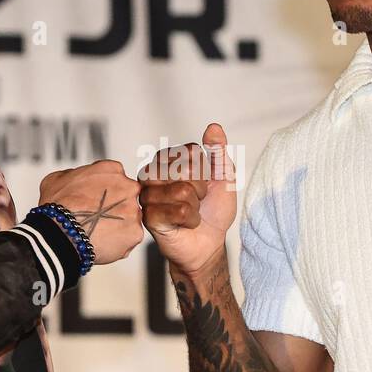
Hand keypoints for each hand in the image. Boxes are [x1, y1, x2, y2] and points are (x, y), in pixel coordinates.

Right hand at [37, 159, 142, 264]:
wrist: (59, 232)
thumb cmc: (57, 206)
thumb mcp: (57, 178)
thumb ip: (75, 174)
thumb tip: (76, 178)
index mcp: (112, 169)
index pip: (116, 178)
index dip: (105, 190)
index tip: (97, 199)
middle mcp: (128, 187)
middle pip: (127, 197)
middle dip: (115, 207)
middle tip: (98, 217)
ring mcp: (133, 210)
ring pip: (130, 218)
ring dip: (118, 225)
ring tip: (98, 232)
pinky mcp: (135, 233)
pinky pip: (130, 238)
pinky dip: (119, 242)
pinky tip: (102, 242)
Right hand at [137, 123, 235, 276]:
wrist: (208, 244)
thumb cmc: (213, 211)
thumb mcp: (223, 178)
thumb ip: (218, 152)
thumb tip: (213, 127)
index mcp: (167, 160)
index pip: (190, 151)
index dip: (205, 170)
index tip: (203, 184)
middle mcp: (152, 174)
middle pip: (185, 168)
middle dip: (200, 189)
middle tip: (196, 201)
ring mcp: (148, 195)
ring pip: (182, 190)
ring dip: (195, 206)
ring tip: (189, 212)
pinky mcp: (148, 217)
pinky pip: (179, 211)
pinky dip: (191, 220)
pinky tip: (184, 224)